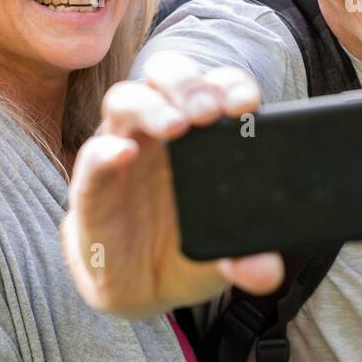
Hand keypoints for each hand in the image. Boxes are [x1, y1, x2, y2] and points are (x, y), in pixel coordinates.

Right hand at [60, 51, 283, 318]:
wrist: (140, 286)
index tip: (247, 104)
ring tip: (176, 126)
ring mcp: (122, 149)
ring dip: (152, 105)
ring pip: (127, 100)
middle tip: (208, 112)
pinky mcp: (92, 185)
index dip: (230, 85)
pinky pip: (93, 157)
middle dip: (189, 84)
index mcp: (200, 132)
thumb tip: (268, 273)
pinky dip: (105, 151)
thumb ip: (245, 259)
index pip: (215, 87)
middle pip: (167, 75)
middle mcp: (158, 129)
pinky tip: (122, 153)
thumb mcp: (223, 256)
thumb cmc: (187, 248)